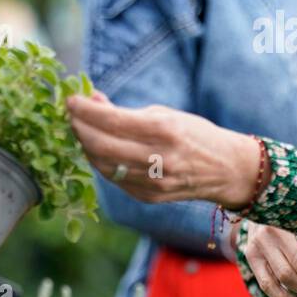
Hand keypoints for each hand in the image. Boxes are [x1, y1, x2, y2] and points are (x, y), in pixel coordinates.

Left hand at [66, 92, 261, 206]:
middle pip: (101, 145)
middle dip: (79, 128)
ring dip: (86, 146)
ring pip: (103, 165)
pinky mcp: (149, 197)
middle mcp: (157, 159)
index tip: (71, 99)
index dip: (84, 110)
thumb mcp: (165, 114)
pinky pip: (115, 179)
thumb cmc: (195, 134)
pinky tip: (98, 149)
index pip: (111, 121)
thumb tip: (91, 100)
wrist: (226, 169)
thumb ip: (127, 112)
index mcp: (164, 131)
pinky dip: (101, 162)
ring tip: (81, 130)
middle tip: (71, 115)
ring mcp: (153, 182)